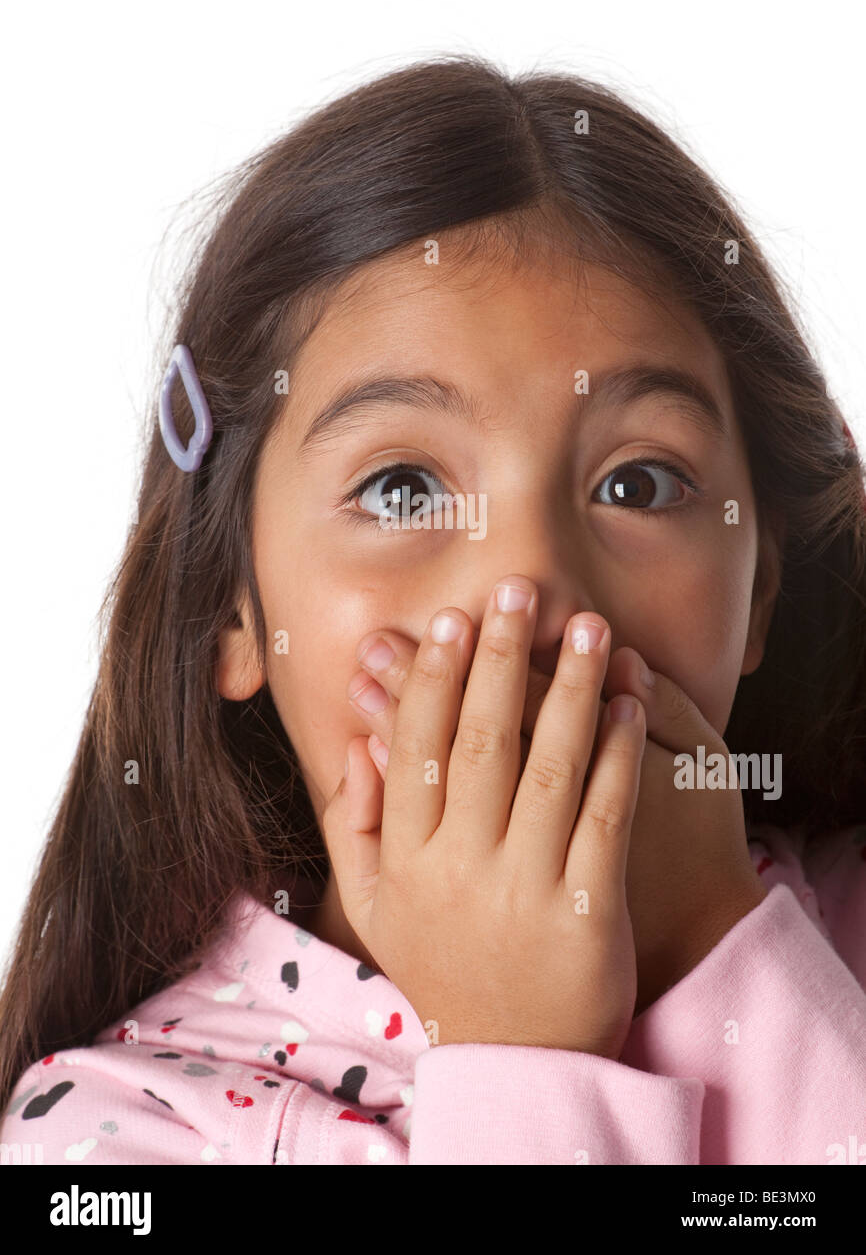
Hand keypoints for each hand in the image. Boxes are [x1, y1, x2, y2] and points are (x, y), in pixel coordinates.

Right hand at [322, 576, 645, 1056]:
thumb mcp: (376, 906)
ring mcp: (526, 888)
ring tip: (587, 626)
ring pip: (548, 766)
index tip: (450, 619)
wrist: (518, 1059)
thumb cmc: (447, 967)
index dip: (432, 676)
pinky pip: (606, 813)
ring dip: (569, 687)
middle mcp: (460, 867)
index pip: (416, 746)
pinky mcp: (590, 908)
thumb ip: (357, 823)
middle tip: (517, 590)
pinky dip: (618, 752)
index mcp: (407, 859)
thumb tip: (355, 740)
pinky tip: (629, 701)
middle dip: (499, 657)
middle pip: (479, 741)